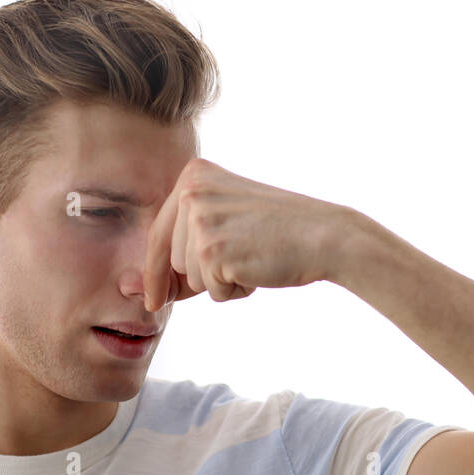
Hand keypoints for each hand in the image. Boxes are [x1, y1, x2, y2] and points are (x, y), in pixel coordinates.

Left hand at [143, 157, 351, 310]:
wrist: (323, 235)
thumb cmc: (280, 232)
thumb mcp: (227, 221)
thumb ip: (188, 246)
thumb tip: (150, 293)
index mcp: (193, 175)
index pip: (159, 233)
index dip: (155, 273)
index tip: (151, 300)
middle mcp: (190, 191)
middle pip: (174, 261)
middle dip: (204, 274)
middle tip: (245, 254)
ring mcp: (200, 219)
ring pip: (191, 279)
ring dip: (223, 281)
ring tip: (254, 256)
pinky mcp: (212, 249)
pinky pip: (212, 292)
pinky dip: (236, 290)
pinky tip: (259, 267)